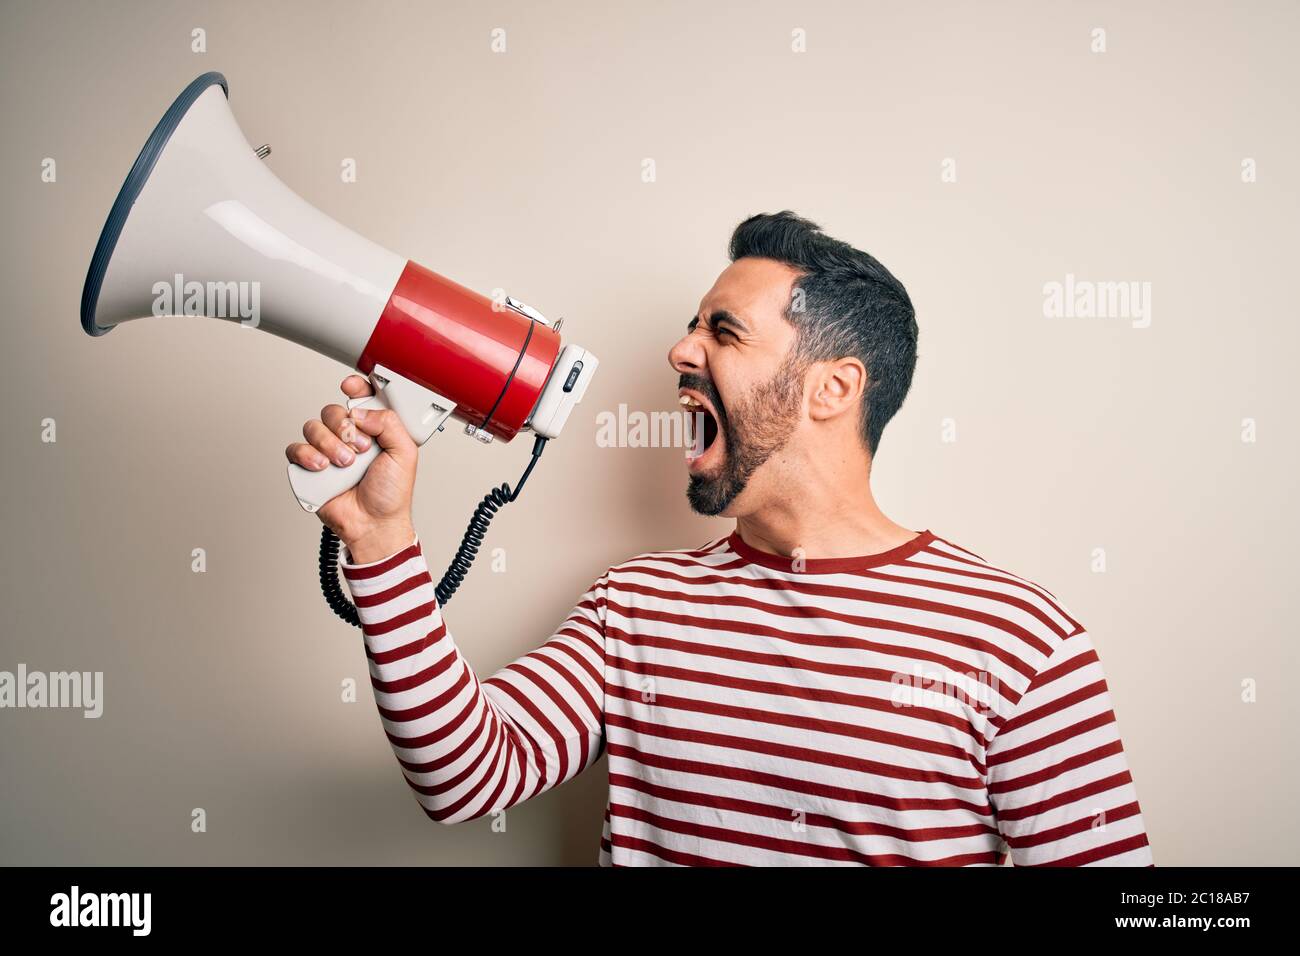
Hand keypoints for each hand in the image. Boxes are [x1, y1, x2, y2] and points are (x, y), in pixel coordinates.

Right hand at [285, 374, 416, 562]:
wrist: (373, 525)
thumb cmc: (391, 494)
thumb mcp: (405, 453)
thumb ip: (390, 423)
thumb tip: (361, 411)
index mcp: (373, 429)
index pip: (360, 398)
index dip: (355, 388)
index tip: (351, 387)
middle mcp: (349, 437)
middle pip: (333, 411)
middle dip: (344, 427)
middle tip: (359, 448)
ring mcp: (328, 451)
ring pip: (313, 427)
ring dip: (328, 444)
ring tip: (344, 464)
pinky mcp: (309, 466)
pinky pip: (295, 449)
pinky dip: (306, 455)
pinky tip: (322, 467)